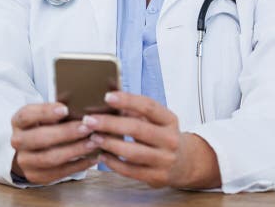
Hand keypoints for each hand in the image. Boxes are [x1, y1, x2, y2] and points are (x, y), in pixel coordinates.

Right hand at [10, 102, 99, 184]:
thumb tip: (76, 100)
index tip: (65, 109)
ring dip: (74, 150)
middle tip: (87, 127)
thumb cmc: (43, 126)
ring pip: (50, 158)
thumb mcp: (44, 114)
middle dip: (66, 133)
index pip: (27, 116)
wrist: (30, 151)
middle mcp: (17, 141)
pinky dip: (78, 165)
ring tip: (93, 143)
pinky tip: (92, 158)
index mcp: (18, 122)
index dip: (45, 112)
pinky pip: (58, 173)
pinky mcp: (35, 176)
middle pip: (40, 138)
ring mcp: (24, 161)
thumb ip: (56, 109)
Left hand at [81, 92, 220, 188]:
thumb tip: (109, 99)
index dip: (128, 100)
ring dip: (110, 144)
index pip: (148, 107)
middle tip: (89, 120)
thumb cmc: (163, 135)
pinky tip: (102, 155)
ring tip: (93, 137)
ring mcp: (165, 160)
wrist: (186, 163)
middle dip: (110, 124)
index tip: (107, 96)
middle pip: (137, 129)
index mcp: (169, 120)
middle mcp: (170, 140)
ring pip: (133, 152)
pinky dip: (114, 163)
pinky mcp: (157, 178)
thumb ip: (136, 110)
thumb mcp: (157, 120)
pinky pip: (131, 171)